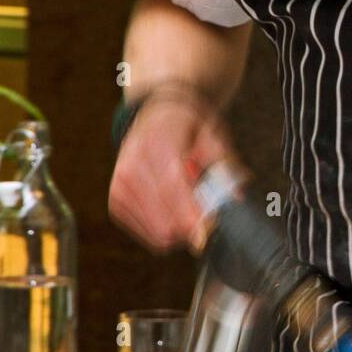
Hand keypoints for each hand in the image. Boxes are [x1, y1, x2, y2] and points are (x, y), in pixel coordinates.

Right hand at [108, 91, 246, 254]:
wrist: (157, 116)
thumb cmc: (189, 127)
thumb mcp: (213, 135)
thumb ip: (224, 165)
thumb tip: (235, 197)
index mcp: (159, 142)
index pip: (172, 185)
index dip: (191, 213)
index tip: (208, 231)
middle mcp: (133, 164)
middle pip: (163, 217)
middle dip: (191, 225)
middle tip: (208, 212)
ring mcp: (121, 185)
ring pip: (157, 232)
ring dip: (181, 229)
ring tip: (188, 203)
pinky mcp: (116, 201)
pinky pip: (148, 234)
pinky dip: (167, 228)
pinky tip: (173, 208)